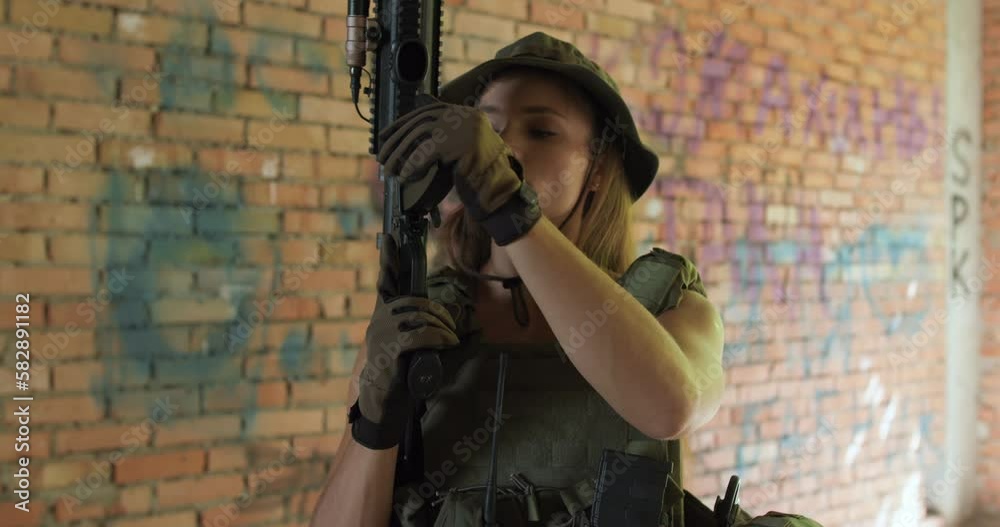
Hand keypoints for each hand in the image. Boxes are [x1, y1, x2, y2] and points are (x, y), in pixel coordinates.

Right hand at [352, 234, 459, 448]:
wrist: (381, 404)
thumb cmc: (398, 376)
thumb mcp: (413, 351)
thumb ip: (429, 336)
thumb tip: (467, 330)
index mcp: (382, 317)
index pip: (384, 283)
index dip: (388, 260)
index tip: (389, 237)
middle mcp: (378, 321)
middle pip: (413, 302)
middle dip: (437, 311)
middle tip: (451, 326)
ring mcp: (381, 334)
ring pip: (418, 317)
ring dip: (440, 326)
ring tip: (450, 337)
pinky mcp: (388, 350)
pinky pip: (419, 334)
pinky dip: (437, 336)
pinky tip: (446, 342)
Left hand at [376, 95, 539, 244]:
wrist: (502, 191)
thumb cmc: (481, 174)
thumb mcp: (461, 149)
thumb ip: (444, 135)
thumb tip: (413, 125)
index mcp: (466, 113)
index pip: (426, 111)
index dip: (402, 124)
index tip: (385, 136)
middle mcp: (465, 116)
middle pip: (420, 122)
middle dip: (396, 140)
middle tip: (381, 154)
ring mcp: (463, 128)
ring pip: (419, 135)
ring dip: (399, 154)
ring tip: (388, 169)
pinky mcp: (458, 145)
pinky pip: (426, 153)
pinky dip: (411, 165)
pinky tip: (404, 176)